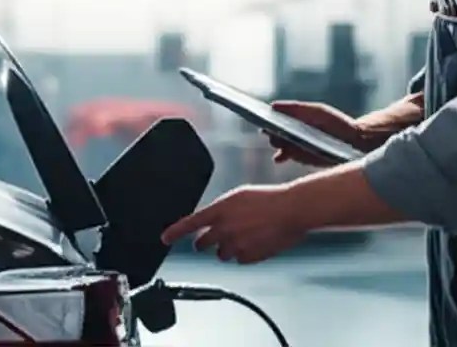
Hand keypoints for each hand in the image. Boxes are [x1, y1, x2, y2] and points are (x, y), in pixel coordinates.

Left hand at [160, 184, 308, 264]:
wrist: (292, 209)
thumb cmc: (270, 199)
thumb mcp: (240, 196)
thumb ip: (223, 210)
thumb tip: (214, 221)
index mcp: (220, 210)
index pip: (190, 223)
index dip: (174, 232)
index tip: (164, 238)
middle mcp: (224, 229)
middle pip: (203, 244)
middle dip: (205, 243)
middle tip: (212, 240)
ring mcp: (236, 244)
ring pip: (222, 254)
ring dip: (228, 248)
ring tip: (245, 236)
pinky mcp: (249, 257)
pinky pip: (240, 261)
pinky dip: (245, 255)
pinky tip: (256, 242)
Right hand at [265, 101, 362, 166]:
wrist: (352, 142)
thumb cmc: (335, 123)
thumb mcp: (316, 111)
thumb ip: (295, 108)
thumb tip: (272, 106)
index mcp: (293, 118)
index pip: (274, 117)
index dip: (265, 115)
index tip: (258, 114)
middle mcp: (290, 132)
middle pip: (272, 131)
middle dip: (270, 130)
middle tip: (268, 129)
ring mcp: (293, 146)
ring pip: (277, 144)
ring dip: (275, 142)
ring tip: (277, 139)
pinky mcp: (299, 158)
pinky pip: (284, 157)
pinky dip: (280, 156)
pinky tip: (279, 156)